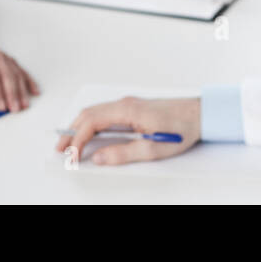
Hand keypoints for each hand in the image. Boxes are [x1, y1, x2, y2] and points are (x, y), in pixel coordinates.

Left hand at [0, 30, 39, 112]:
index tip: (1, 106)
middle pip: (8, 76)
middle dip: (13, 94)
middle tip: (16, 109)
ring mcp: (5, 57)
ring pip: (16, 74)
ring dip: (22, 90)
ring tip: (25, 104)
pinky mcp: (9, 60)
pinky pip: (21, 70)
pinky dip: (29, 81)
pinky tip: (35, 90)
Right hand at [56, 96, 200, 165]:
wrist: (200, 114)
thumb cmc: (181, 129)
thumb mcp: (153, 149)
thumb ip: (123, 154)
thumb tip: (98, 158)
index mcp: (128, 110)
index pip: (91, 122)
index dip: (77, 140)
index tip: (70, 156)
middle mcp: (125, 103)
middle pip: (88, 114)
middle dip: (71, 132)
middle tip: (60, 150)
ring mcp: (128, 104)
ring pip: (95, 112)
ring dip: (79, 126)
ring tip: (69, 144)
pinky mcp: (133, 108)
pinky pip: (104, 113)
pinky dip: (90, 123)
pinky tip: (89, 134)